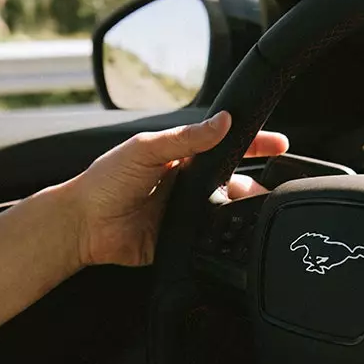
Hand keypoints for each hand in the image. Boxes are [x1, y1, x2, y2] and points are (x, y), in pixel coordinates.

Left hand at [66, 111, 288, 267]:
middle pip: (233, 181)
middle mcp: (188, 185)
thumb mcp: (146, 149)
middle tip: (277, 187)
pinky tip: (232, 236)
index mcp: (181, 157)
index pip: (226, 146)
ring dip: (243, 212)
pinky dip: (224, 239)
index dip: (254, 144)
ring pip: (227, 213)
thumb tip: (222, 122)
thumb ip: (186, 138)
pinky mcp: (182, 241)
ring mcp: (186, 213)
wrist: (83, 224)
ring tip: (257, 213)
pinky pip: (211, 240)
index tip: (279, 145)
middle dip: (257, 184)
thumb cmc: (105, 181)